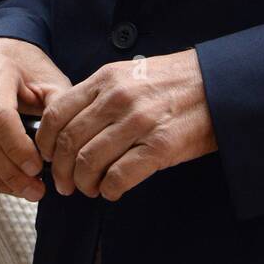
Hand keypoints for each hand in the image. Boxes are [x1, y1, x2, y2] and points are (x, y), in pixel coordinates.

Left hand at [35, 49, 216, 201]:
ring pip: (88, 163)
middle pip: (68, 143)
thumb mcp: (131, 74)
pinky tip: (112, 190)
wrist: (220, 84)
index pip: (57, 113)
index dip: (44, 143)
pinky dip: (109, 190)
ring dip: (84, 184)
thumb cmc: (176, 82)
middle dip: (61, 171)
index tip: (46, 157)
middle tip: (66, 184)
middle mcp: (119, 98)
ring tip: (90, 188)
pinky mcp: (159, 146)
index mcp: (108, 78)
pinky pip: (118, 177)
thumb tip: (69, 126)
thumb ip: (100, 94)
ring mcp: (139, 122)